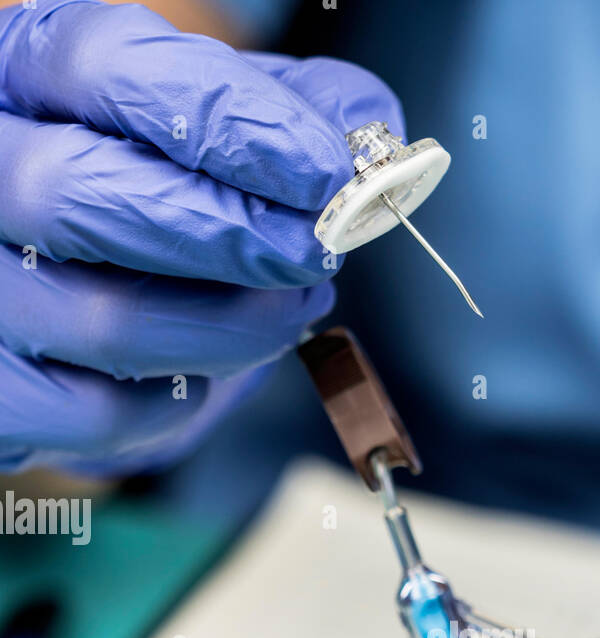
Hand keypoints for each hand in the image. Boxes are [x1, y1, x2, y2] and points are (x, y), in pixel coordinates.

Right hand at [0, 0, 402, 473]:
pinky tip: (208, 373)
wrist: (44, 288)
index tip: (324, 168)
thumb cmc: (128, 192)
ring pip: (105, 321)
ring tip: (291, 310)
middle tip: (316, 252)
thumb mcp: (193, 126)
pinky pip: (95, 413)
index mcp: (18, 72)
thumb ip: (278, 110)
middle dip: (229, 234)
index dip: (227, 118)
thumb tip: (370, 129)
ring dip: (231, 329)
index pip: (104, 67)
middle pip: (83, 195)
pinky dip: (176, 402)